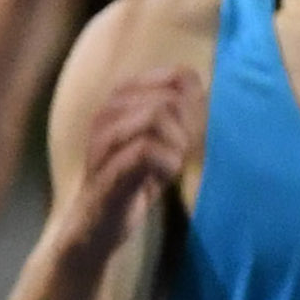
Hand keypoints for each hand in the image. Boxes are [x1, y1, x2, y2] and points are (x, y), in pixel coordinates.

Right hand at [65, 67, 204, 261]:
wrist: (98, 223)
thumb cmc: (134, 176)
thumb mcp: (162, 137)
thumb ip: (180, 110)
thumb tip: (201, 86)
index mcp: (121, 97)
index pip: (179, 76)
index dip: (197, 104)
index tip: (192, 131)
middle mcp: (108, 111)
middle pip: (170, 98)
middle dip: (188, 128)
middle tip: (182, 153)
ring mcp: (103, 140)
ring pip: (156, 115)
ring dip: (177, 143)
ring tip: (173, 163)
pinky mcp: (107, 169)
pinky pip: (146, 149)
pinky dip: (168, 162)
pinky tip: (166, 176)